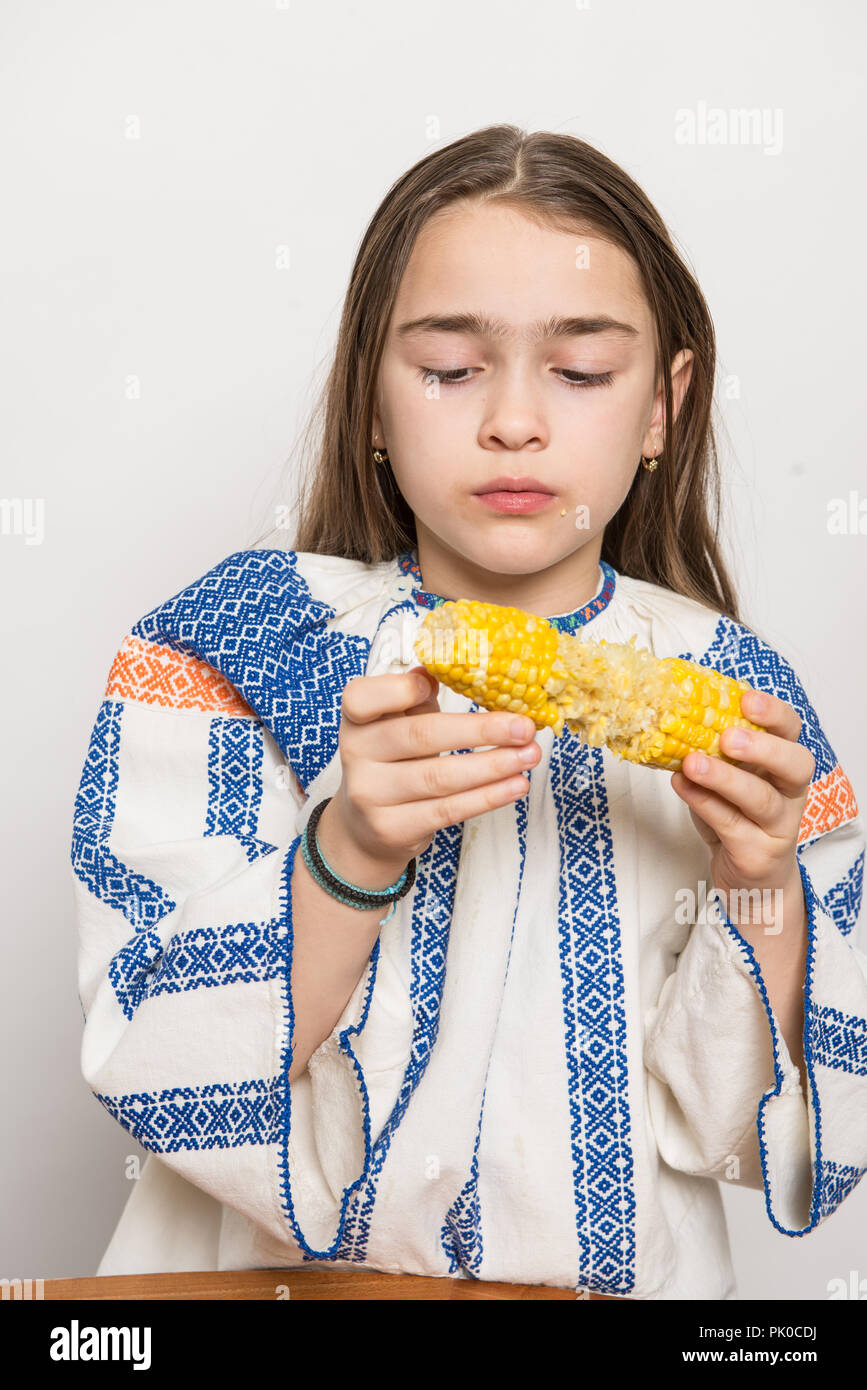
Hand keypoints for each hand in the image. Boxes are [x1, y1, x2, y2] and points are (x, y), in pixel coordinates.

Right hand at [329, 665, 540, 872]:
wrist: (367, 827)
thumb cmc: (394, 760)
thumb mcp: (399, 722)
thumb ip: (418, 697)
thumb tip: (462, 667)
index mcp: (356, 719)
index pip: (362, 698)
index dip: (400, 689)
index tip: (437, 682)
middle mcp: (356, 755)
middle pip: (421, 736)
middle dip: (481, 731)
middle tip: (525, 727)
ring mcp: (370, 795)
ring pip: (439, 778)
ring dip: (493, 766)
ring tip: (530, 756)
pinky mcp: (391, 828)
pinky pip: (447, 810)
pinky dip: (487, 797)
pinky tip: (515, 785)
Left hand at [670, 687, 814, 902]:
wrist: (750, 880)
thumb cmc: (736, 818)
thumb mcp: (726, 779)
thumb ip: (710, 753)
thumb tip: (670, 720)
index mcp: (783, 764)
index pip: (791, 730)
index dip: (774, 713)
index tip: (747, 699)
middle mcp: (790, 792)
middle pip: (795, 764)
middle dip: (763, 748)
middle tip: (728, 738)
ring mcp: (779, 825)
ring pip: (761, 799)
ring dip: (725, 778)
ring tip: (692, 763)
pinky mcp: (759, 854)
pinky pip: (732, 826)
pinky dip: (704, 804)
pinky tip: (683, 788)